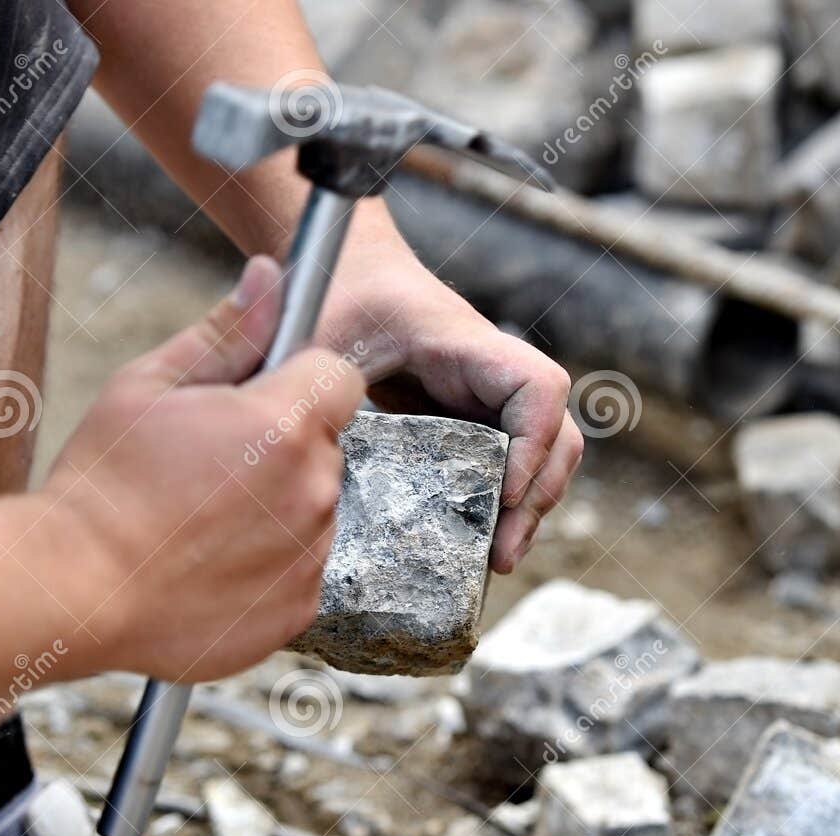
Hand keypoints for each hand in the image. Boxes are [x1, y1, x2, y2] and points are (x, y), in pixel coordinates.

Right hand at [45, 256, 365, 681]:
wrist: (74, 590)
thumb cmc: (102, 483)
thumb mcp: (149, 385)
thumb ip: (226, 332)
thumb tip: (269, 275)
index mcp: (283, 425)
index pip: (339, 376)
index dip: (301, 380)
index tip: (259, 398)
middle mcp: (312, 490)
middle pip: (325, 445)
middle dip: (282, 445)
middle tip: (209, 465)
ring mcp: (309, 555)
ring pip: (314, 507)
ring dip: (277, 505)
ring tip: (202, 519)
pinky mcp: (299, 609)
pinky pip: (301, 567)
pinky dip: (268, 564)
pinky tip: (208, 563)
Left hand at [320, 234, 582, 573]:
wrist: (349, 271)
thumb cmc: (333, 293)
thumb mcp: (316, 331)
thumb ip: (300, 371)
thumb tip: (281, 421)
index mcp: (463, 344)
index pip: (537, 387)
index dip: (533, 443)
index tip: (502, 493)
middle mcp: (491, 372)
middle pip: (558, 433)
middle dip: (539, 496)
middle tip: (501, 556)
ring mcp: (489, 397)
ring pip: (545, 453)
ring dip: (532, 506)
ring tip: (497, 560)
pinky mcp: (473, 420)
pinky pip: (513, 461)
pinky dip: (509, 502)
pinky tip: (480, 542)